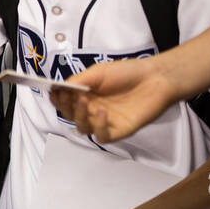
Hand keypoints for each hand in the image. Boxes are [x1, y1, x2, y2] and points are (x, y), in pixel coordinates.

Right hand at [48, 57, 180, 142]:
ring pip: (82, 128)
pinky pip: (102, 136)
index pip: (64, 102)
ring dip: (79, 117)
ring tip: (84, 102)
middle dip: (65, 107)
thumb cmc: (127, 72)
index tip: (54, 91)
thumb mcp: (98, 72)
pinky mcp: (119, 131)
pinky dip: (98, 127)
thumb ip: (79, 80)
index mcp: (85, 96)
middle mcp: (92, 110)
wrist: (155, 78)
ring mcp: (105, 122)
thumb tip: (59, 87)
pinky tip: (102, 113)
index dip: (57, 99)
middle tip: (69, 96)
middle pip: (70, 116)